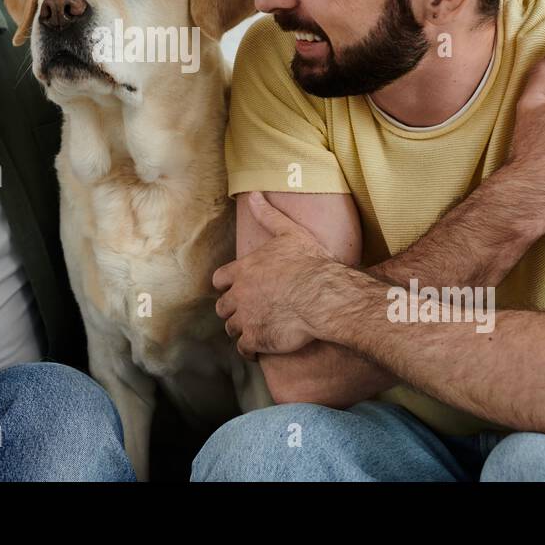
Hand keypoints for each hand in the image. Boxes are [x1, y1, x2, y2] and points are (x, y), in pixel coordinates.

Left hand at [214, 192, 337, 358]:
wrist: (324, 296)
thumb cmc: (310, 263)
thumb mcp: (289, 232)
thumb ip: (268, 215)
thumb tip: (254, 194)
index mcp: (243, 270)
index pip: (220, 280)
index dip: (228, 285)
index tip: (236, 289)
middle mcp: (239, 295)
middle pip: (223, 307)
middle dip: (232, 309)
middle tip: (247, 311)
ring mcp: (246, 318)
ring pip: (231, 328)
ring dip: (241, 329)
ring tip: (255, 330)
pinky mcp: (256, 340)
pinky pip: (243, 349)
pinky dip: (249, 350)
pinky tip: (259, 349)